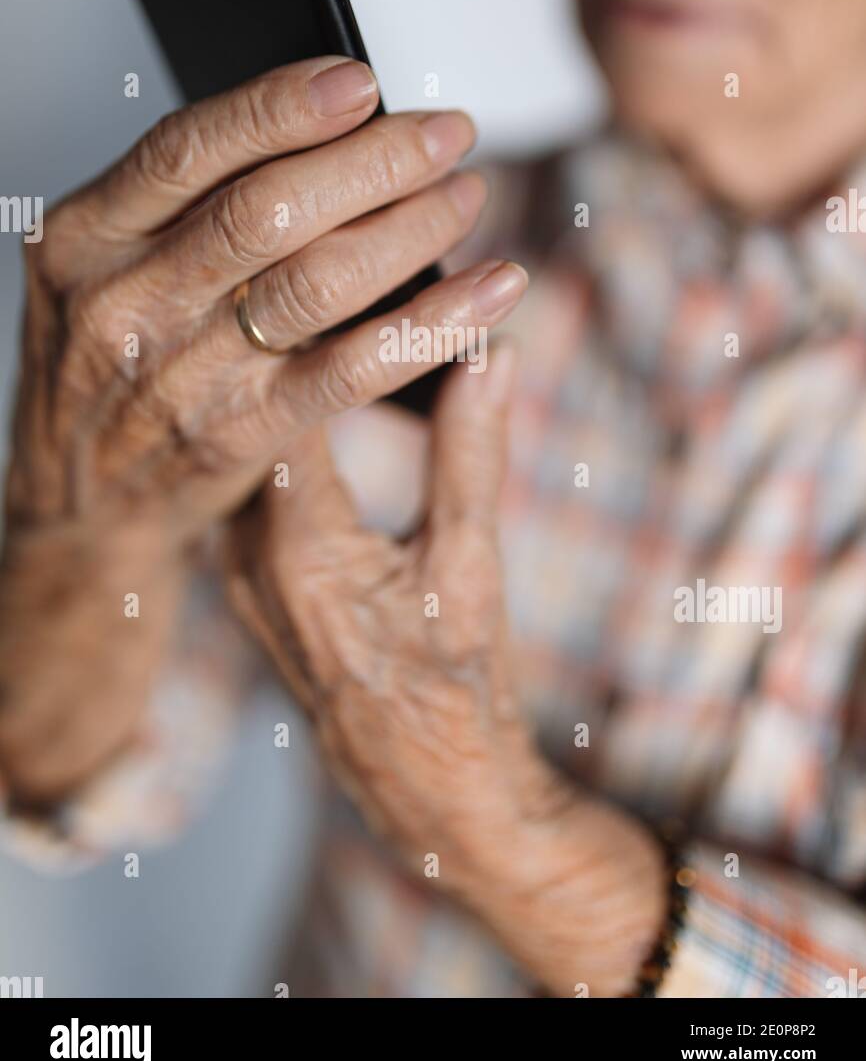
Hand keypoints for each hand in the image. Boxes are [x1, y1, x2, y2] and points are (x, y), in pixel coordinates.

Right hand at [0, 56, 523, 798]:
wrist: (81, 503)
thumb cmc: (106, 363)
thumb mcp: (103, 265)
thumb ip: (182, 203)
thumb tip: (313, 127)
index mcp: (84, 237)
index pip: (188, 148)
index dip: (282, 108)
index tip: (363, 82)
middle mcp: (128, 301)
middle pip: (266, 211)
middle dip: (374, 162)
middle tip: (447, 135)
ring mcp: (185, 374)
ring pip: (318, 285)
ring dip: (411, 232)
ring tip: (466, 198)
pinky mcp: (242, 434)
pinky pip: (350, 372)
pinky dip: (429, 327)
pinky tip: (484, 294)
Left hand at [225, 344, 665, 996]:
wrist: (432, 793)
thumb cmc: (459, 693)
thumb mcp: (473, 570)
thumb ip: (472, 454)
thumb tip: (489, 349)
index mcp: (300, 548)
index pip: (291, 398)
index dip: (326, 324)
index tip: (359, 267)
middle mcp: (248, 559)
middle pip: (258, 418)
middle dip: (303, 347)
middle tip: (349, 281)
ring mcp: (242, 579)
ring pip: (249, 451)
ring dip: (289, 393)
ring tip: (333, 327)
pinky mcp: (252, 590)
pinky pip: (253, 489)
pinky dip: (284, 440)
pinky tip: (316, 401)